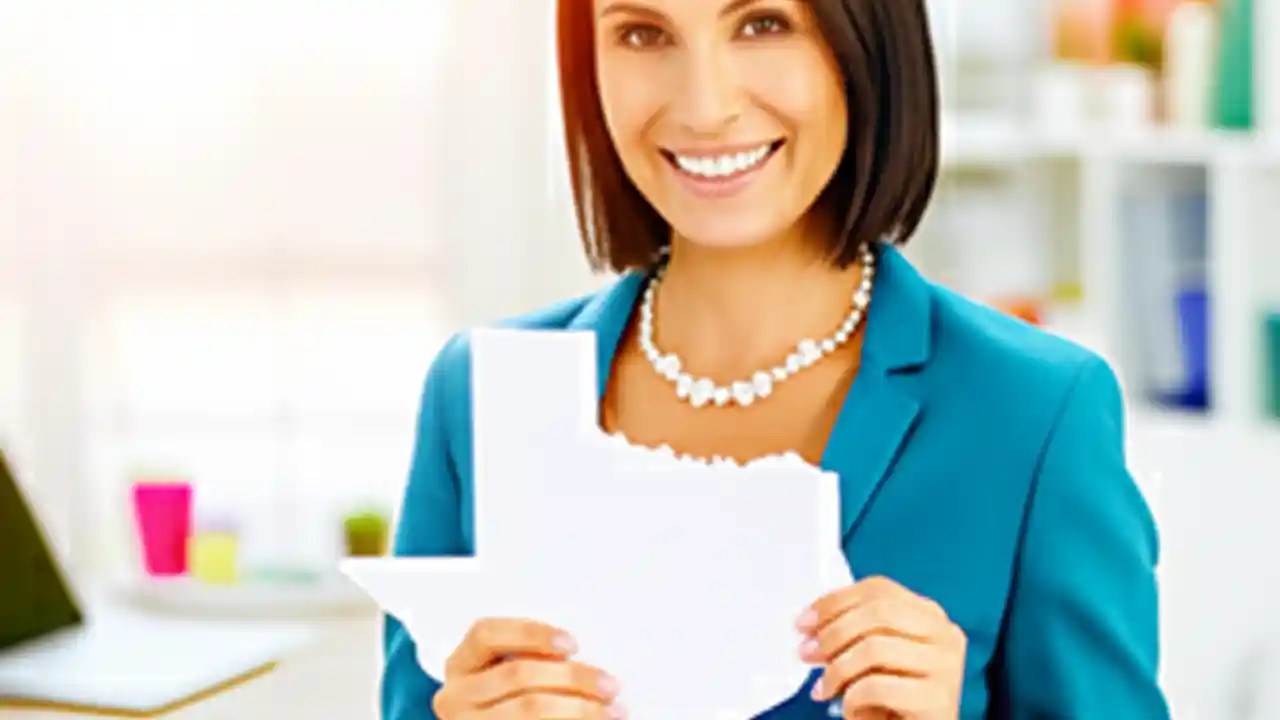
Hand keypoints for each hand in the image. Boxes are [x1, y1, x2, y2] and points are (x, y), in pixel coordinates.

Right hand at [432, 618, 625, 718]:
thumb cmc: (507, 703)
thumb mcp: (505, 676)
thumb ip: (535, 662)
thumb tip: (587, 664)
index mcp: (460, 665)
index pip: (487, 634)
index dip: (530, 633)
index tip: (572, 644)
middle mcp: (455, 698)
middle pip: (517, 674)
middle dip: (572, 677)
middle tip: (610, 685)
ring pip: (529, 708)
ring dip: (580, 708)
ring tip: (612, 711)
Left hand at [795, 576, 964, 719]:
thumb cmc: (895, 699)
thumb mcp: (874, 658)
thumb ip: (852, 634)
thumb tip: (809, 626)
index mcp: (929, 615)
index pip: (878, 589)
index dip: (834, 601)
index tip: (803, 622)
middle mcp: (944, 634)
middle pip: (878, 612)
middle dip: (832, 632)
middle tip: (806, 653)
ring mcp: (946, 665)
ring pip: (875, 648)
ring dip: (837, 670)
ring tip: (824, 689)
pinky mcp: (938, 699)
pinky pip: (878, 687)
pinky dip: (852, 698)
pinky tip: (850, 710)